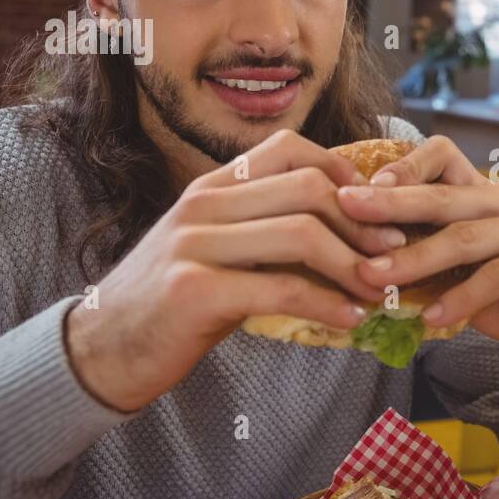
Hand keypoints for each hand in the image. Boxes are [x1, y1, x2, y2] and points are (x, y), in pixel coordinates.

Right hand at [65, 129, 401, 411]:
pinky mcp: (195, 289)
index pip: (290, 149)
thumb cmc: (174, 302)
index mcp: (212, 187)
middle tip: (394, 253)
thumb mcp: (220, 252)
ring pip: (301, 234)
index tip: (377, 212)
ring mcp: (195, 244)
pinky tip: (350, 318)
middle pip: (307, 188)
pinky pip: (281, 287)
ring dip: (354, 264)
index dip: (344, 175)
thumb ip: (268, 232)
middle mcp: (203, 204)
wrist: (103, 349)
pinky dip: (326, 303)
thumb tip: (349, 234)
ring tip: (381, 290)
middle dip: (362, 222)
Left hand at [334, 135, 498, 363]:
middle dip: (391, 205)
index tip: (357, 189)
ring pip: (468, 236)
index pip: (443, 154)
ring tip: (376, 279)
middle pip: (445, 196)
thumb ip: (420, 257)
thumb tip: (353, 259)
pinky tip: (433, 317)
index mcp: (483, 191)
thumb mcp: (454, 272)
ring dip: (417, 259)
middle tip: (348, 211)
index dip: (402, 167)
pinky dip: (463, 297)